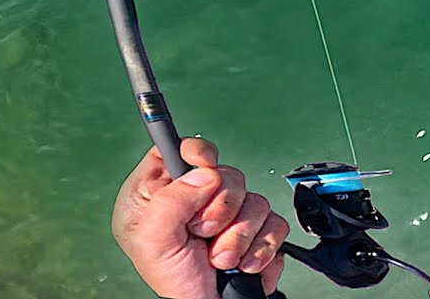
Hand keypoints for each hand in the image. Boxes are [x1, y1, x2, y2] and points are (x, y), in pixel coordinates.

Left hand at [113, 137, 289, 298]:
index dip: (198, 153)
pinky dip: (262, 247)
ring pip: (256, 199)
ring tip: (220, 258)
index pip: (181, 150)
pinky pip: (276, 223)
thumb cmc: (172, 280)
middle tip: (203, 233)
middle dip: (221, 209)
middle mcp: (198, 200)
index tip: (204, 168)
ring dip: (240, 236)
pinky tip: (243, 263)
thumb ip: (171, 201)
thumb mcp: (153, 242)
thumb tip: (204, 173)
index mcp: (162, 195)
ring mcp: (233, 215)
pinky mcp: (259, 232)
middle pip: (227, 174)